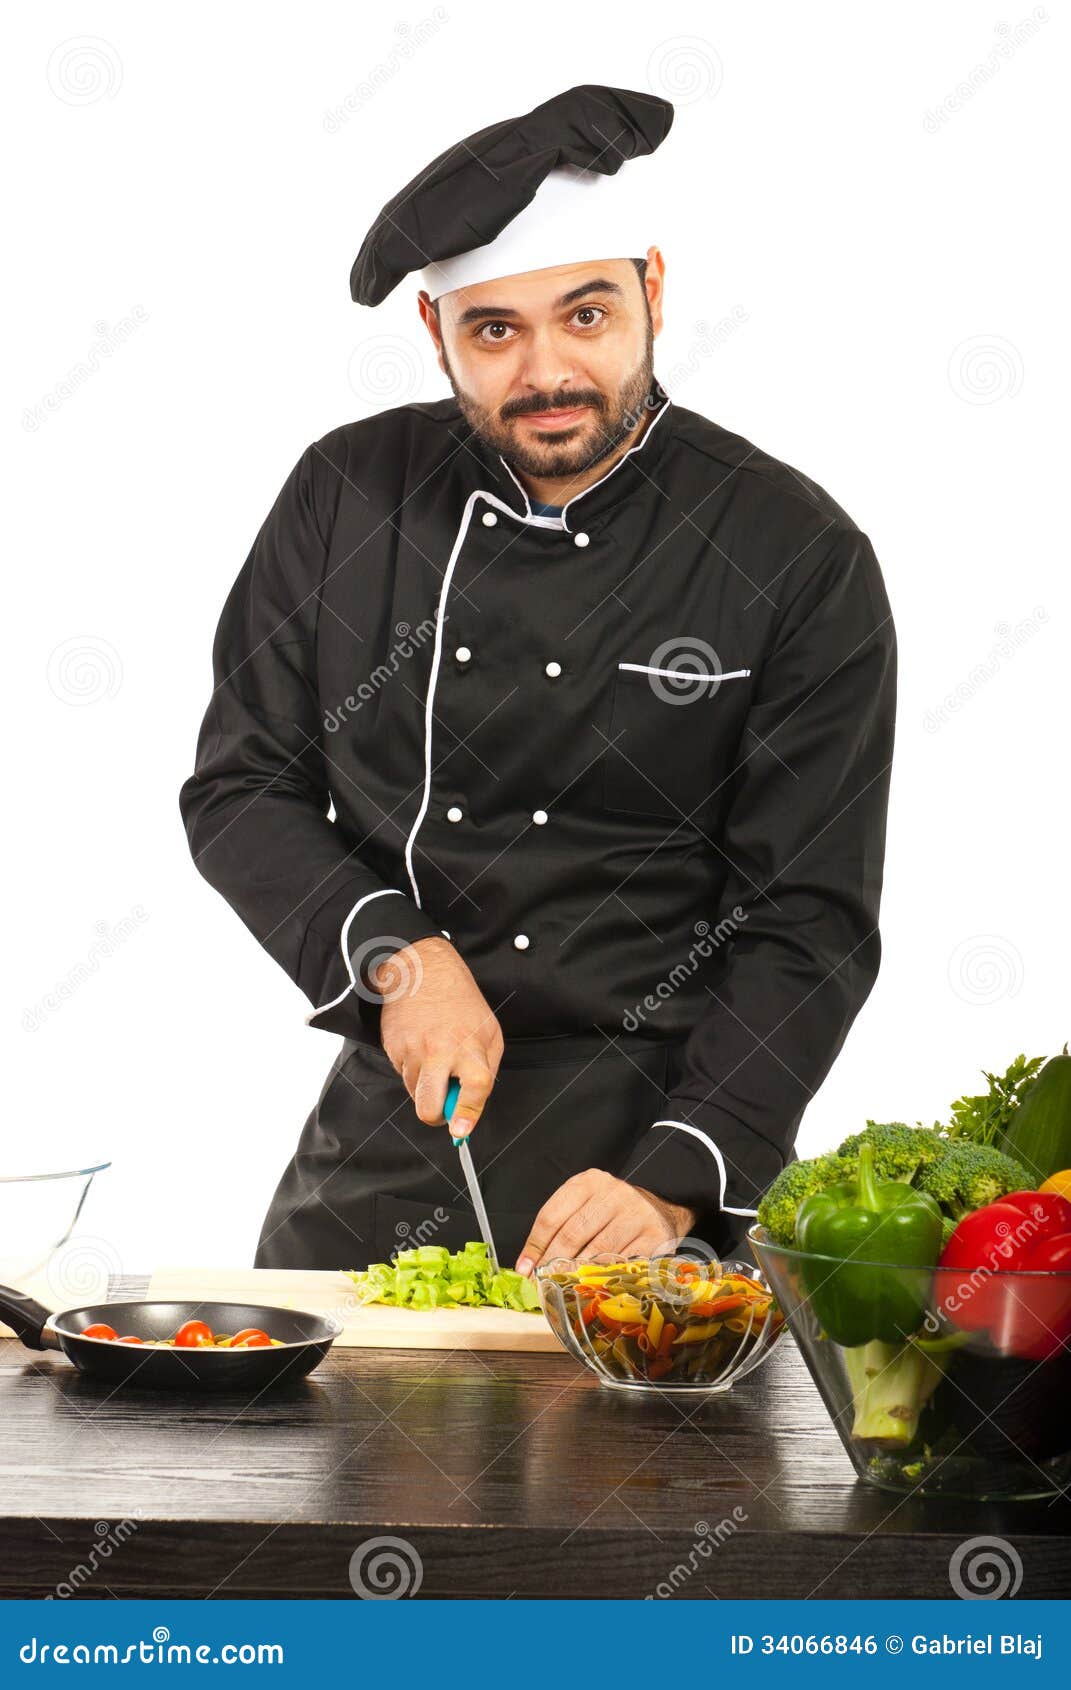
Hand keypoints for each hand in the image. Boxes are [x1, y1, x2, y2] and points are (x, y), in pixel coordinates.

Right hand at [373, 937, 502, 1135]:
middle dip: (435, 1116)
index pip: (474, 1088)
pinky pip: (403, 1074)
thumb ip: (485, 1071)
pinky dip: (413, 1069)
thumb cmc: (461, 1003)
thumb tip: (471, 1108)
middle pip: (428, 1107)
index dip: (467, 1114)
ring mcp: (412, 1050)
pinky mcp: (392, 1047)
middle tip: (444, 1107)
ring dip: (426, 1086)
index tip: (461, 1131)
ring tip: (436, 1058)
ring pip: (414, 1092)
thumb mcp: (490, 1033)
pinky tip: (421, 1046)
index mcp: (470, 1047)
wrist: (422, 971)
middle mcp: (439, 1051)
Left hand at [515, 1169, 697, 1274]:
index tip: (525, 1269)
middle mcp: (613, 1193)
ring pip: (597, 1251)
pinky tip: (595, 1288)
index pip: (552, 1215)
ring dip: (577, 1275)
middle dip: (553, 1263)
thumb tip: (528, 1265)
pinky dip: (606, 1278)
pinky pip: (624, 1263)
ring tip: (564, 1289)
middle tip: (543, 1284)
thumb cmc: (612, 1213)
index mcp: (589, 1182)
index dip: (535, 1245)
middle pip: (572, 1234)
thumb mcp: (585, 1206)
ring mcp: (636, 1213)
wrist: (660, 1209)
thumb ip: (559, 1227)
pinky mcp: (655, 1236)